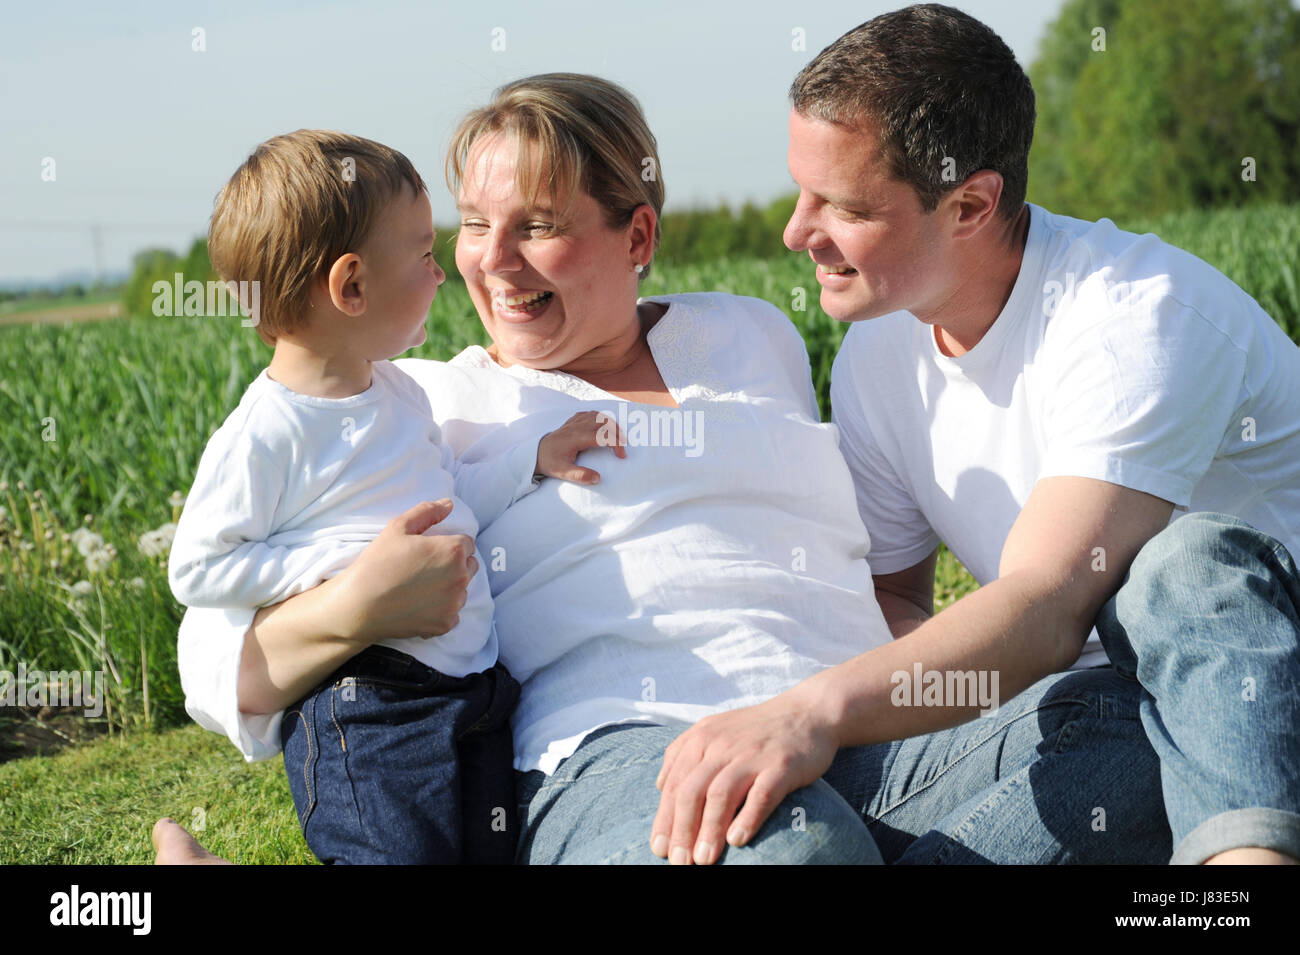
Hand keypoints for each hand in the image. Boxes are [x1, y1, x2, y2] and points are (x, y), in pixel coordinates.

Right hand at [334, 499, 476, 642]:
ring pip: (462, 590)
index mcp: (453, 551)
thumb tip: (449, 504)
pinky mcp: (446, 624)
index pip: (466, 543)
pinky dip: (441, 610)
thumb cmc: (377, 563)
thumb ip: (427, 512)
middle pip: (470, 565)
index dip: (448, 544)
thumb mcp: (398, 527)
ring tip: (421, 587)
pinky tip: (420, 605)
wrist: (360, 605)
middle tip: (426, 567)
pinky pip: (453, 613)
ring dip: (450, 587)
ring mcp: (455, 603)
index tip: (430, 551)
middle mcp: (461, 577)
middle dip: (454, 564)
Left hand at [536, 411, 625, 484]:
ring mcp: (574, 421)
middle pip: (604, 422)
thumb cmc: (549, 462)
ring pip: (598, 415)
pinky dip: (600, 418)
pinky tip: (603, 428)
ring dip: (610, 424)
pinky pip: (590, 414)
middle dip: (617, 432)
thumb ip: (580, 476)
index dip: (616, 444)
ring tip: (617, 437)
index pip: (602, 436)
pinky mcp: (573, 421)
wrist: (535, 452)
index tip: (622, 456)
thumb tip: (597, 478)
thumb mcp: (562, 472)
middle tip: (623, 447)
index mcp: (576, 438)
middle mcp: (577, 426)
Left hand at [650, 692, 840, 864]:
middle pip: (692, 791)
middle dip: (682, 830)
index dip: (664, 819)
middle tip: (679, 862)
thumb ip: (685, 753)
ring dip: (709, 829)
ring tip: (704, 860)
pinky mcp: (781, 765)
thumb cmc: (756, 729)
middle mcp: (722, 745)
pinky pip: (761, 794)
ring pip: (721, 794)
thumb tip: (660, 787)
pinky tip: (737, 840)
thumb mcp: (714, 730)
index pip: (674, 784)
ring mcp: (751, 755)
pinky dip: (747, 818)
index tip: (659, 849)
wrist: (807, 713)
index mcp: (701, 739)